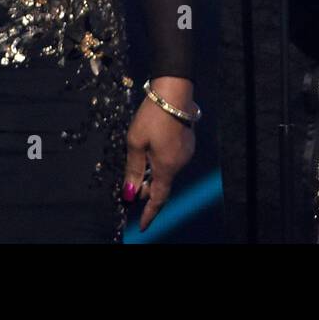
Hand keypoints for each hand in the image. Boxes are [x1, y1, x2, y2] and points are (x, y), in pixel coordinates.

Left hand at [122, 76, 195, 231]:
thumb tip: (130, 194)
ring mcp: (186, 152)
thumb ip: (133, 169)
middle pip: (163, 185)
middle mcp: (180, 164)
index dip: (149, 214)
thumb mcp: (135, 142)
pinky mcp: (188, 142)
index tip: (142, 227)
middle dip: (148, 190)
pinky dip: (162, 163)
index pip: (158, 199)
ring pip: (168, 172)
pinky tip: (152, 152)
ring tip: (140, 167)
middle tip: (132, 187)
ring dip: (154, 175)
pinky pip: (173, 160)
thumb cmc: (152, 116)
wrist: (174, 92)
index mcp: (167, 167)